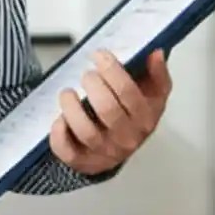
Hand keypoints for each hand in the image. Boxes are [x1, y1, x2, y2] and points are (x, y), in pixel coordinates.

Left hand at [49, 49, 171, 175]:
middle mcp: (127, 138)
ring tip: (67, 92)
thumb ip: (156, 74)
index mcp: (145, 118)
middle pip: (107, 110)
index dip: (112, 70)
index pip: (129, 93)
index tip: (99, 55)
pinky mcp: (83, 161)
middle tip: (87, 75)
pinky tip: (59, 119)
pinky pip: (68, 151)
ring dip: (72, 107)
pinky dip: (59, 134)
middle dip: (93, 85)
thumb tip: (155, 53)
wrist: (119, 146)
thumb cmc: (133, 114)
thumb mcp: (151, 94)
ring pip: (86, 131)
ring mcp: (104, 151)